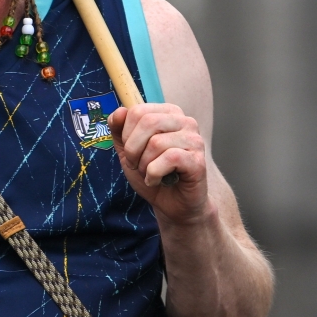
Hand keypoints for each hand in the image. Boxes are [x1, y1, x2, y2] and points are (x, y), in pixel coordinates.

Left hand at [108, 102, 208, 223]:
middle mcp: (184, 121)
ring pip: (157, 143)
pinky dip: (154, 174)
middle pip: (147, 122)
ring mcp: (194, 140)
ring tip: (149, 174)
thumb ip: (119, 130)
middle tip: (136, 165)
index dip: (126, 134)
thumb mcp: (128, 151)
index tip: (130, 152)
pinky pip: (169, 159)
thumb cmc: (153, 174)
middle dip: (133, 149)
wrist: (173, 205)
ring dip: (144, 165)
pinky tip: (157, 180)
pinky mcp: (198, 160)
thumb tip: (118, 112)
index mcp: (168, 113)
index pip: (138, 111)